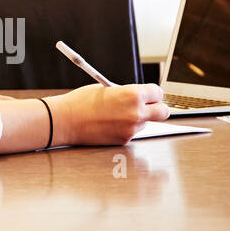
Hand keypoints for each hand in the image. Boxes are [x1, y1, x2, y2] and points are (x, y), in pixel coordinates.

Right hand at [49, 82, 168, 145]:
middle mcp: (136, 113)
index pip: (158, 93)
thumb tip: (138, 97)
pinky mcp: (124, 141)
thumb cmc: (81, 102)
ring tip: (117, 115)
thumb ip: (127, 92)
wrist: (66, 121)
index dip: (152, 93)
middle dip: (157, 108)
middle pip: (163, 112)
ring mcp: (131, 129)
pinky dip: (125, 129)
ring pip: (146, 123)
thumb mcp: (107, 89)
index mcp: (133, 95)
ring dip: (138, 119)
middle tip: (148, 106)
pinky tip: (110, 124)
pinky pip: (132, 133)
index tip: (148, 94)